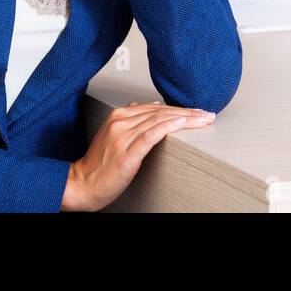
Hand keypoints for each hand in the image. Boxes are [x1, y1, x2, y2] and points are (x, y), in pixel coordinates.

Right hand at [61, 101, 215, 211]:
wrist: (83, 182)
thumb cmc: (99, 164)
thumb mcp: (114, 134)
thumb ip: (132, 120)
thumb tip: (153, 107)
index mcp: (118, 115)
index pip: (156, 108)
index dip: (179, 108)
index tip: (196, 111)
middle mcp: (121, 121)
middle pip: (161, 112)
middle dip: (188, 112)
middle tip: (207, 114)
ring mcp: (123, 135)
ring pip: (160, 121)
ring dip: (186, 119)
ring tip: (203, 119)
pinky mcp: (127, 152)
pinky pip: (152, 135)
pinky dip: (169, 127)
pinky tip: (182, 123)